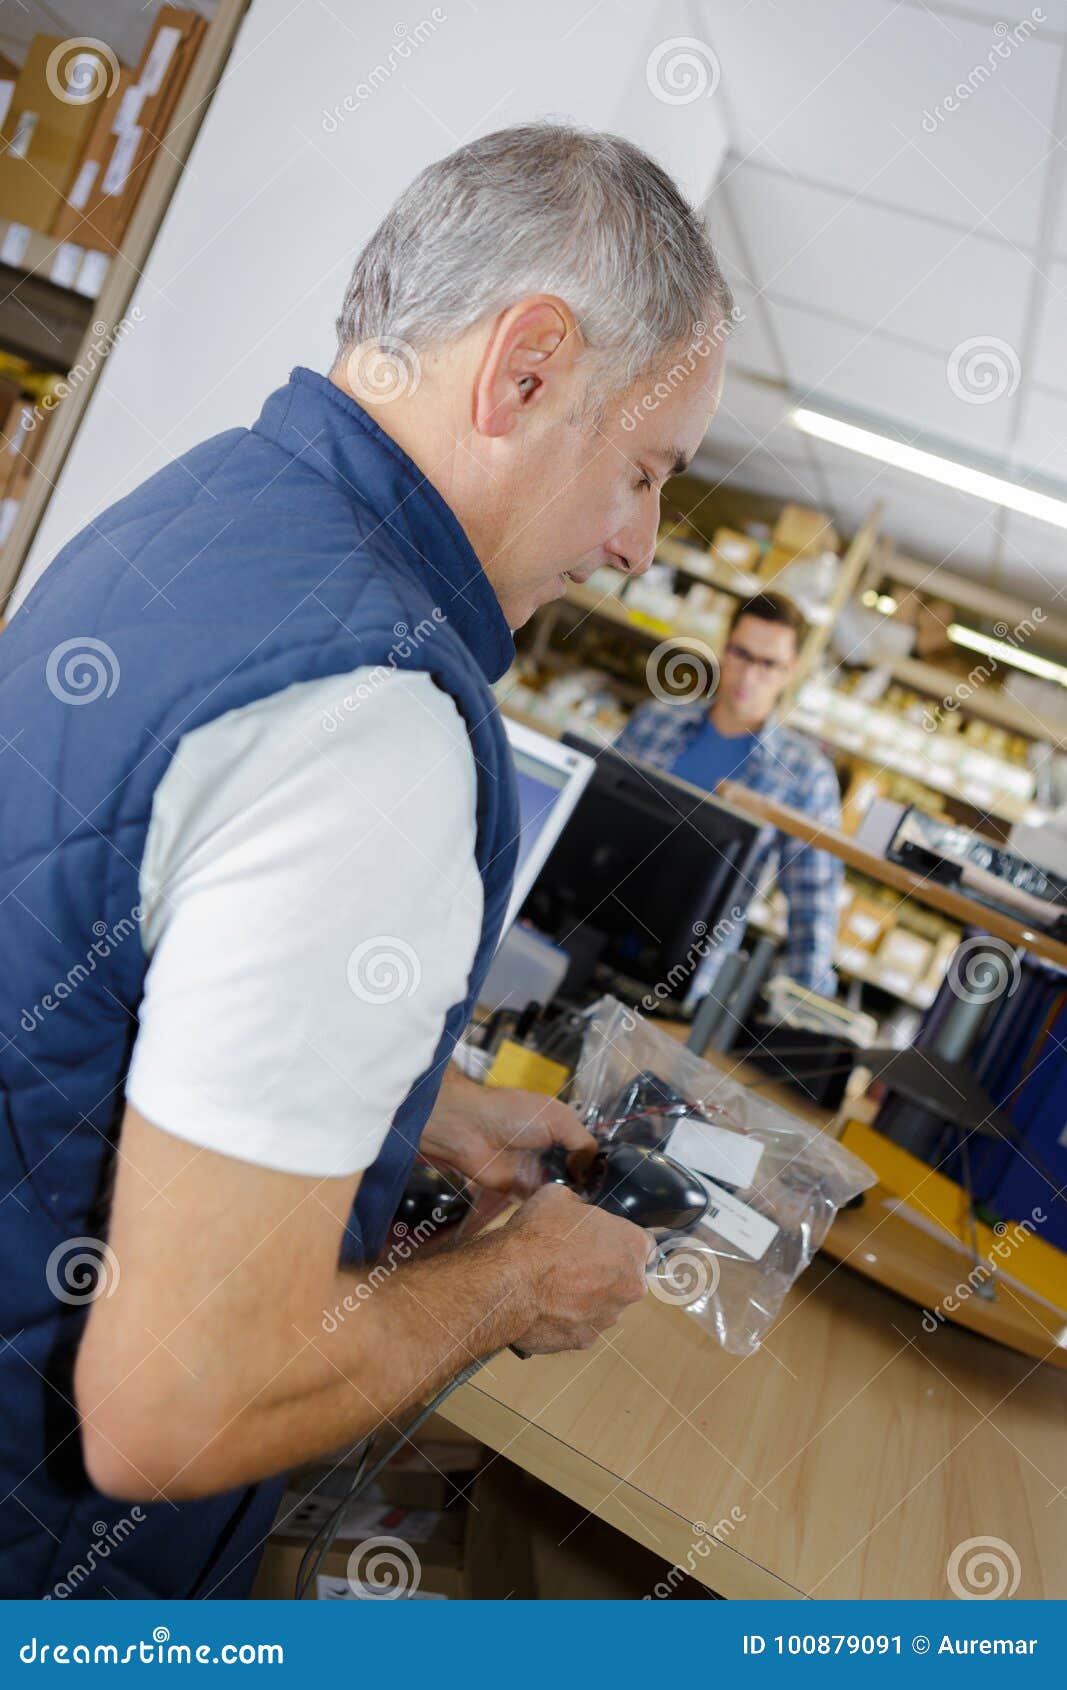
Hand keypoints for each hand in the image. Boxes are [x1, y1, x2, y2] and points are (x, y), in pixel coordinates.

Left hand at [422, 1066, 594, 1197]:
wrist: (471, 1130)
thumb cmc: (515, 1115)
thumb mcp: (559, 1118)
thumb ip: (582, 1142)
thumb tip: (586, 1170)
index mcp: (559, 1127)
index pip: (585, 1147)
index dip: (597, 1161)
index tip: (611, 1178)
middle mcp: (549, 1150)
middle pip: (576, 1171)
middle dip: (589, 1183)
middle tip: (605, 1200)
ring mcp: (536, 1171)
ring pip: (562, 1188)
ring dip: (574, 1197)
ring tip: (593, 1211)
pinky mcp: (521, 1190)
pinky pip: (544, 1201)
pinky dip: (555, 1207)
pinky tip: (572, 1214)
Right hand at [500, 1183, 651, 1353]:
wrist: (509, 1281)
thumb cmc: (538, 1235)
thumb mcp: (558, 1197)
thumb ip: (578, 1206)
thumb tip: (574, 1209)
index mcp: (633, 1246)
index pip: (641, 1244)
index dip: (617, 1241)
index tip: (598, 1242)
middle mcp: (630, 1286)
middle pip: (624, 1278)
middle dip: (603, 1272)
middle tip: (570, 1263)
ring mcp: (609, 1317)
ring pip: (602, 1305)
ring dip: (584, 1297)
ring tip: (550, 1286)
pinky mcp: (585, 1340)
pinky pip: (578, 1326)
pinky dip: (564, 1319)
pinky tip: (542, 1306)